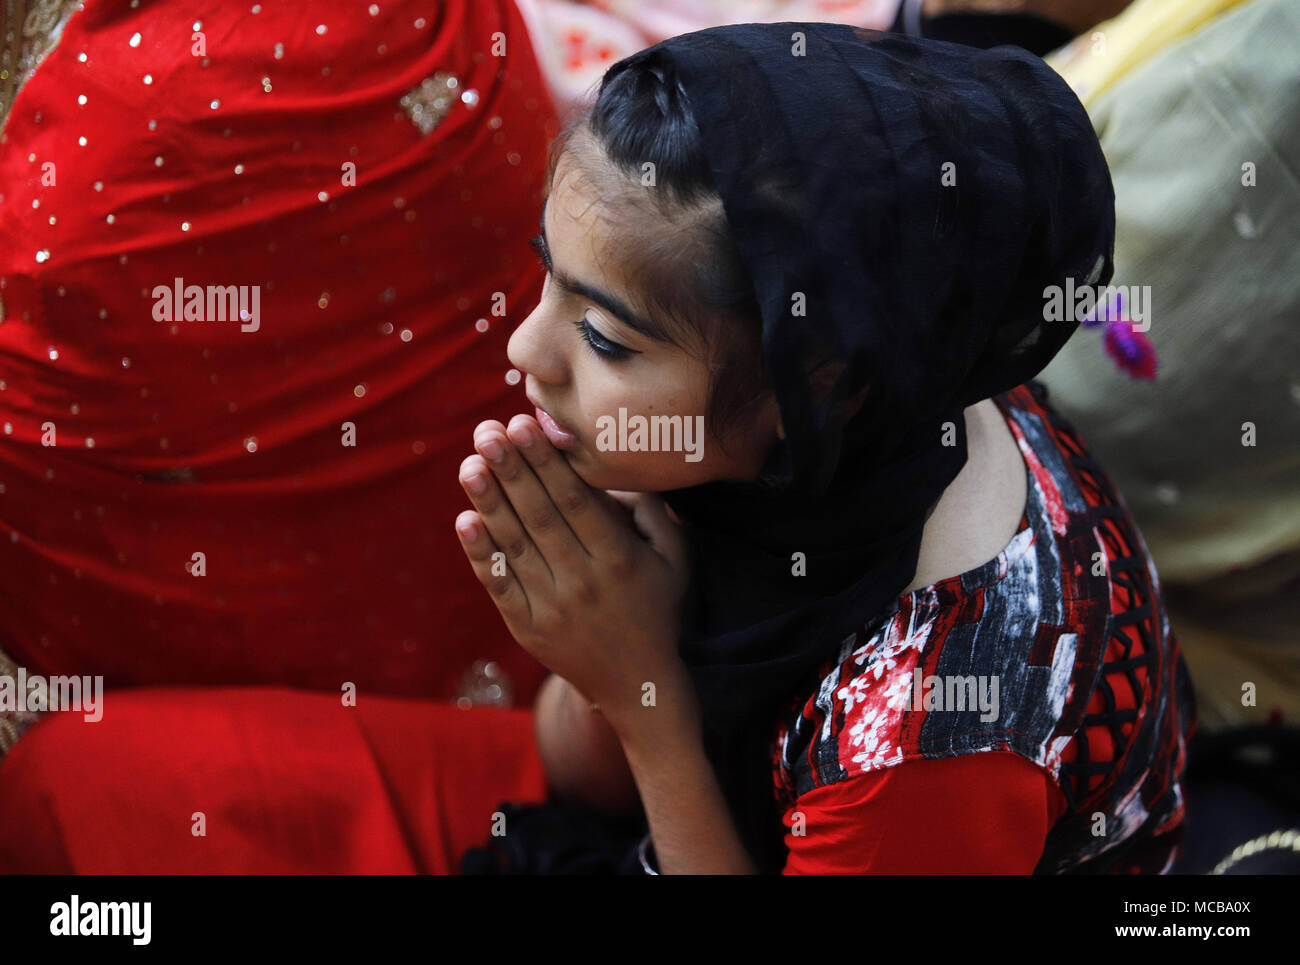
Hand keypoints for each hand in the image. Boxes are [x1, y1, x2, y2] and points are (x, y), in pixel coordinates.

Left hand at [455, 414, 696, 737]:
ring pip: (516, 546)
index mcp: (620, 559)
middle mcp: (584, 581)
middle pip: (541, 516)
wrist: (638, 685)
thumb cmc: (659, 611)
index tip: (524, 425)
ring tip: (469, 465)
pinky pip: (500, 587)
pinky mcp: (529, 629)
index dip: (548, 462)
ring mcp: (553, 608)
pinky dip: (481, 555)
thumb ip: (655, 514)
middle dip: (513, 470)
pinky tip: (465, 521)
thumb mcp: (676, 560)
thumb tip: (621, 472)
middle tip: (487, 431)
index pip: (576, 501)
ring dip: (490, 503)